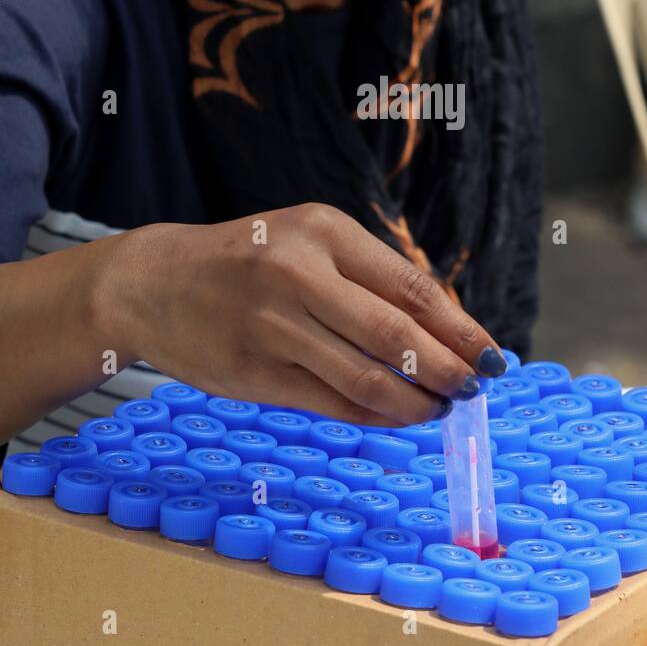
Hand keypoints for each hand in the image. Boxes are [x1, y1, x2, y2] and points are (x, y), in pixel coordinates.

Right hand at [108, 203, 506, 426]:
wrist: (155, 283)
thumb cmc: (250, 262)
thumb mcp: (308, 242)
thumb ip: (369, 279)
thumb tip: (449, 333)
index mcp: (322, 230)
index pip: (410, 286)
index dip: (459, 328)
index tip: (491, 355)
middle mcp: (297, 273)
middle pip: (396, 334)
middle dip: (448, 369)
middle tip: (474, 388)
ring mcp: (271, 325)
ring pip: (367, 377)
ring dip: (415, 401)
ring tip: (439, 408)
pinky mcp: (253, 372)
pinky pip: (332, 402)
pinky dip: (374, 413)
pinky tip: (396, 414)